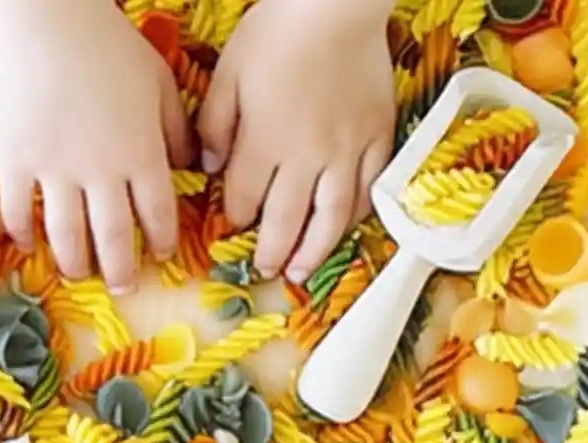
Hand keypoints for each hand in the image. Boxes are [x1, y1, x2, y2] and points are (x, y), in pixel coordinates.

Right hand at [0, 0, 191, 293]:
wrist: (52, 21)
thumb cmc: (111, 46)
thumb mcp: (160, 83)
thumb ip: (176, 129)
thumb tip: (192, 165)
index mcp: (142, 155)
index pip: (158, 215)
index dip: (163, 242)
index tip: (164, 256)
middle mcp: (102, 173)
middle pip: (115, 238)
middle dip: (121, 271)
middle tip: (124, 288)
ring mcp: (55, 170)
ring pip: (67, 235)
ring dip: (75, 262)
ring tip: (79, 275)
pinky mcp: (16, 160)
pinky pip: (17, 209)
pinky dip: (22, 232)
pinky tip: (27, 244)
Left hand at [198, 0, 394, 283]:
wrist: (336, 5)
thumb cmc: (277, 33)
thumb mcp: (228, 73)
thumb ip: (214, 125)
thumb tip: (208, 167)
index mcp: (264, 142)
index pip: (246, 199)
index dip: (237, 219)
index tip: (233, 228)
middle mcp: (306, 157)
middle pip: (287, 219)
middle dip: (273, 251)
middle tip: (266, 271)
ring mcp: (347, 151)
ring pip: (331, 216)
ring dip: (314, 249)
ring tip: (302, 270)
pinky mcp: (378, 137)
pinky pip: (370, 188)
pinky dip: (357, 214)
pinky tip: (345, 228)